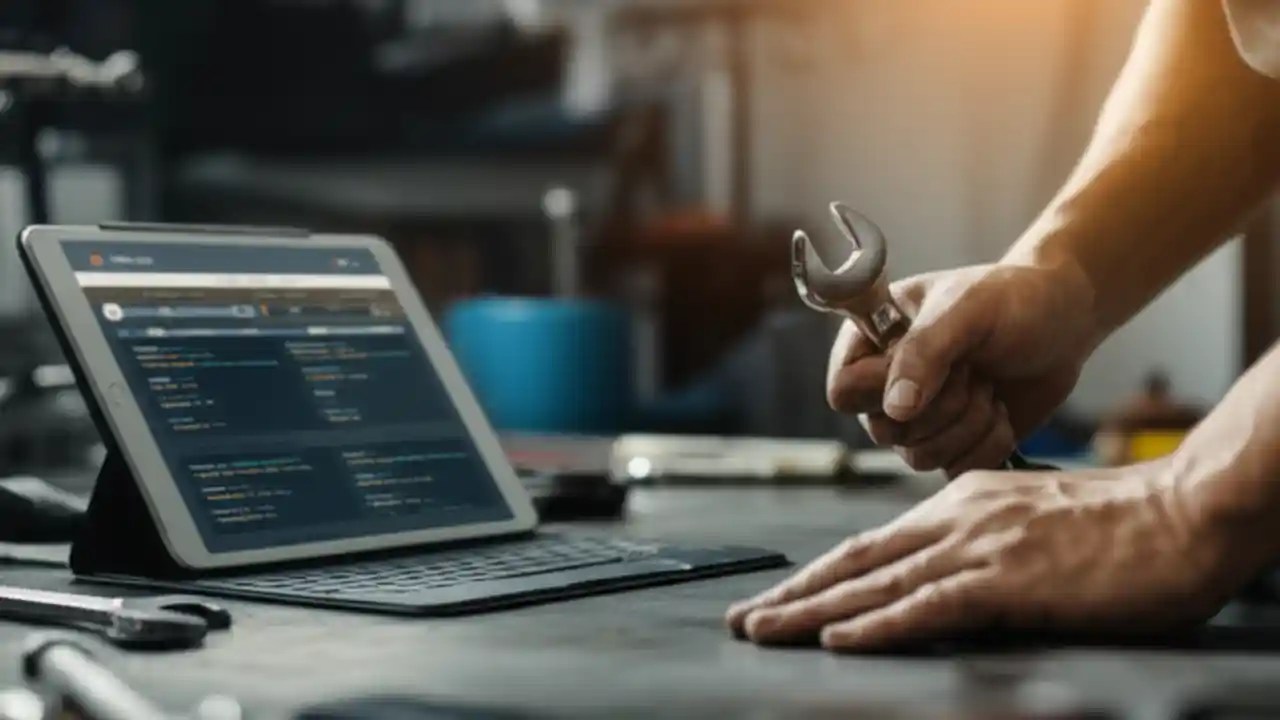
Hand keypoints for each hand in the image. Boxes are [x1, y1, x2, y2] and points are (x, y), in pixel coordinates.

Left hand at [725, 462, 1265, 650]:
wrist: (1184, 513)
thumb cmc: (1121, 525)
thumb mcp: (1033, 522)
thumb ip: (984, 542)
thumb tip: (948, 575)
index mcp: (962, 503)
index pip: (873, 544)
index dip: (821, 573)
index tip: (783, 595)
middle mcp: (957, 519)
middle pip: (857, 562)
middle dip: (795, 593)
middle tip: (746, 618)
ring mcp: (980, 548)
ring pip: (877, 584)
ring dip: (813, 611)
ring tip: (764, 631)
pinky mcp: (1009, 580)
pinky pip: (928, 606)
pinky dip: (878, 625)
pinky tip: (837, 639)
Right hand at [828, 263, 1094, 476]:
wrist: (1065, 321)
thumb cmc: (1012, 300)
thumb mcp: (966, 310)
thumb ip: (924, 353)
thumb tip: (894, 409)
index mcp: (872, 341)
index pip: (844, 390)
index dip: (883, 388)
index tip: (935, 364)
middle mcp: (887, 385)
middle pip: (884, 431)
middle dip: (942, 407)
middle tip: (974, 371)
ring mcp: (919, 419)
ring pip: (920, 457)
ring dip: (968, 425)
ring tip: (990, 388)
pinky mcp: (954, 444)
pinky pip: (954, 470)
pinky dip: (988, 445)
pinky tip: (1002, 412)